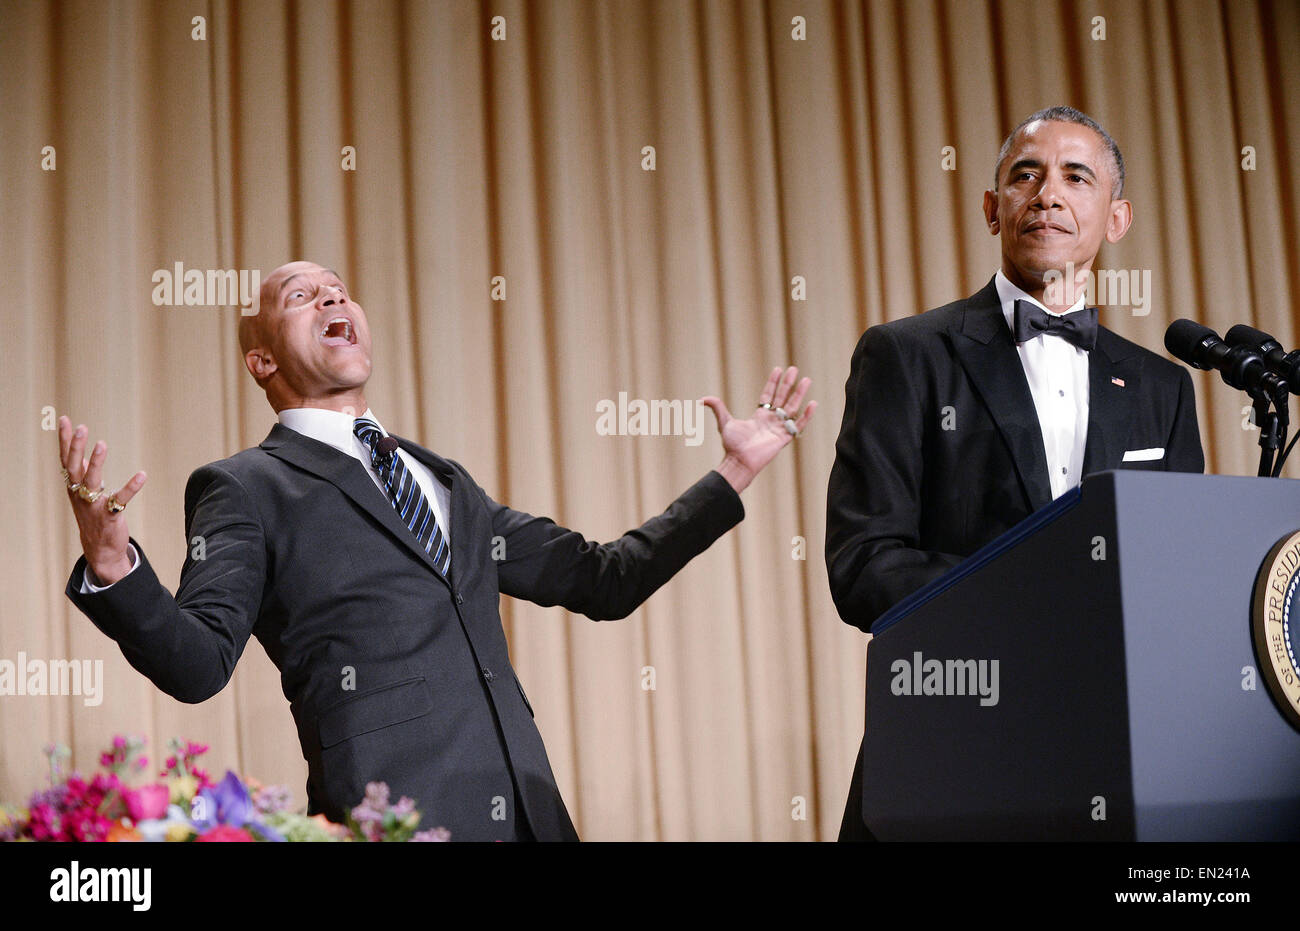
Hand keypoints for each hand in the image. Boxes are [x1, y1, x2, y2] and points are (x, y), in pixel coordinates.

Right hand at [58, 416, 146, 585]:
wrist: (100, 550)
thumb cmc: (92, 516)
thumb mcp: (83, 493)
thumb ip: (82, 472)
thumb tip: (80, 450)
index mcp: (73, 487)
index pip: (66, 460)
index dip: (65, 441)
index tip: (64, 419)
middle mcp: (79, 495)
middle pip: (74, 468)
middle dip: (76, 447)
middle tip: (82, 427)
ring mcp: (93, 506)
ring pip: (91, 482)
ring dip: (95, 463)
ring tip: (101, 444)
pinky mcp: (109, 517)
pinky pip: (119, 500)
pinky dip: (130, 487)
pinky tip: (142, 475)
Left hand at [701, 366, 815, 493]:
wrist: (739, 461)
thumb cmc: (732, 445)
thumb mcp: (724, 422)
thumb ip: (717, 408)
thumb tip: (702, 399)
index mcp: (759, 416)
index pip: (769, 395)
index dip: (773, 383)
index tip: (778, 370)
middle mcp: (771, 420)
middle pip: (783, 398)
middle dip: (788, 384)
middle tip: (794, 369)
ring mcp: (779, 428)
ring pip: (792, 408)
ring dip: (799, 394)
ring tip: (806, 380)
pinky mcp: (785, 438)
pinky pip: (798, 425)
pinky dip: (806, 415)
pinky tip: (813, 403)